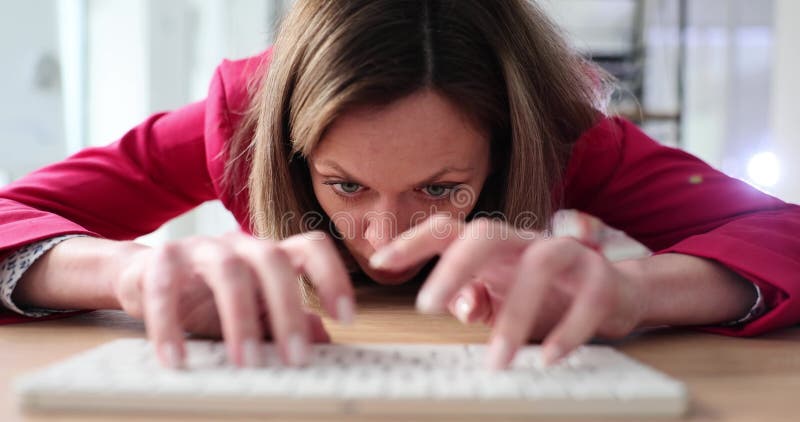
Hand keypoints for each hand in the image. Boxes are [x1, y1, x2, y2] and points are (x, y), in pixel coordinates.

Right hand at [113, 231, 354, 368]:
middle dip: (289, 310)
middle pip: (274, 260)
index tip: (347, 317)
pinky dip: (170, 324)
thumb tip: (324, 338)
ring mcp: (201, 247)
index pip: (311, 248)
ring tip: (245, 362)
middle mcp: (240, 244)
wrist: (143, 277)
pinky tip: (177, 359)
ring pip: (228, 270)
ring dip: (240, 317)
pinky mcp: (160, 259)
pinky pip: (166, 287)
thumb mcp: (252, 312)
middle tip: (295, 359)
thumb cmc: (206, 297)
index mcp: (269, 255)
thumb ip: (284, 321)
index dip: (333, 276)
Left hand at [369, 214, 646, 368]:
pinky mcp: (602, 278)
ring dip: (514, 316)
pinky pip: (586, 300)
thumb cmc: (545, 295)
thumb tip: (459, 305)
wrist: (613, 293)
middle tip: (427, 307)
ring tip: (495, 362)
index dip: (412, 241)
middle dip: (454, 266)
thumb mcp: (501, 298)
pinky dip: (567, 332)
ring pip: (540, 266)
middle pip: (486, 233)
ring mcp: (567, 254)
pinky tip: (547, 360)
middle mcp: (527, 241)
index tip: (379, 262)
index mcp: (495, 245)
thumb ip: (474, 298)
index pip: (449, 230)